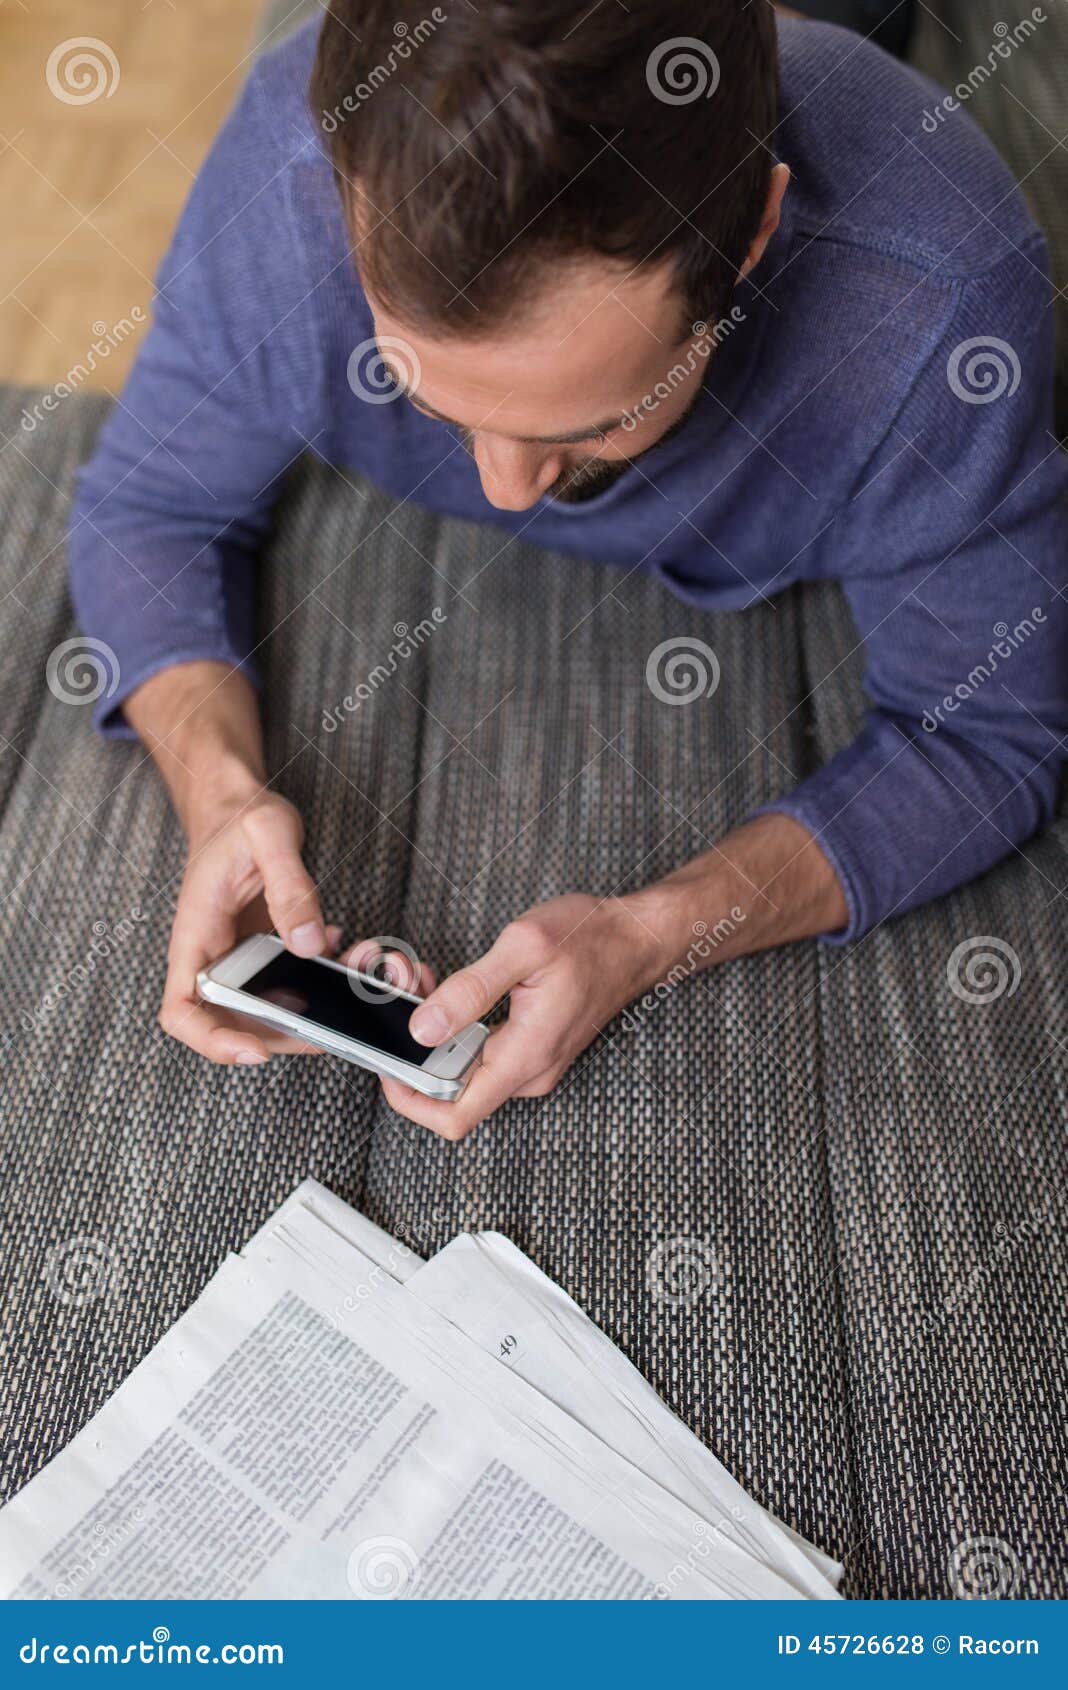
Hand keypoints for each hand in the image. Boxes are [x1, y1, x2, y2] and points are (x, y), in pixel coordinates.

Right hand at [160, 788, 339, 1064]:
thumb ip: (290, 886)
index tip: (256, 1050)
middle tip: (330, 1031)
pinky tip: (344, 954)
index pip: (182, 1010)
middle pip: (232, 1024)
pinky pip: (292, 983)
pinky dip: (323, 981)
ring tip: (350, 990)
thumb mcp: (269, 834)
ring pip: (268, 1010)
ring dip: (310, 1012)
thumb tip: (310, 945)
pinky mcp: (266, 952)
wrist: (237, 806)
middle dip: (282, 1036)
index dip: (213, 1041)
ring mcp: (239, 958)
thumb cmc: (240, 817)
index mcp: (195, 935)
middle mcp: (213, 955)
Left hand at [375, 894, 659, 1138]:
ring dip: (436, 1039)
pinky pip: (482, 1055)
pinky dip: (457, 1030)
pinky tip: (451, 992)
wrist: (637, 939)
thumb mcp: (524, 947)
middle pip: (453, 1094)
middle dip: (417, 1055)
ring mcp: (532, 1063)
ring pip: (465, 1072)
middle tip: (406, 1002)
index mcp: (525, 1055)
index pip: (455, 1116)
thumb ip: (471, 990)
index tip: (387, 1066)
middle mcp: (528, 1071)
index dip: (411, 1102)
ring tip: (427, 987)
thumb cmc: (590, 938)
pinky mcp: (533, 1049)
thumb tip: (423, 1029)